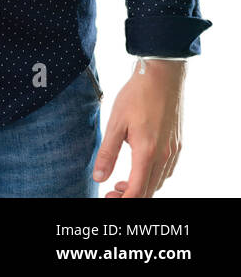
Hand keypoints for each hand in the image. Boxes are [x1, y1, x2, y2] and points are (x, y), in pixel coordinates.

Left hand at [93, 59, 185, 197]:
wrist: (162, 77)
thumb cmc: (136, 96)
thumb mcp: (115, 123)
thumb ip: (107, 153)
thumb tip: (98, 177)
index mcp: (147, 152)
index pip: (138, 190)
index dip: (123, 199)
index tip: (108, 197)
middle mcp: (164, 155)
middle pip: (150, 190)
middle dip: (131, 195)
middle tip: (112, 190)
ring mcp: (174, 150)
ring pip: (160, 181)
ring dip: (142, 186)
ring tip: (122, 180)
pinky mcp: (177, 144)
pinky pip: (167, 169)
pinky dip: (153, 175)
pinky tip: (140, 166)